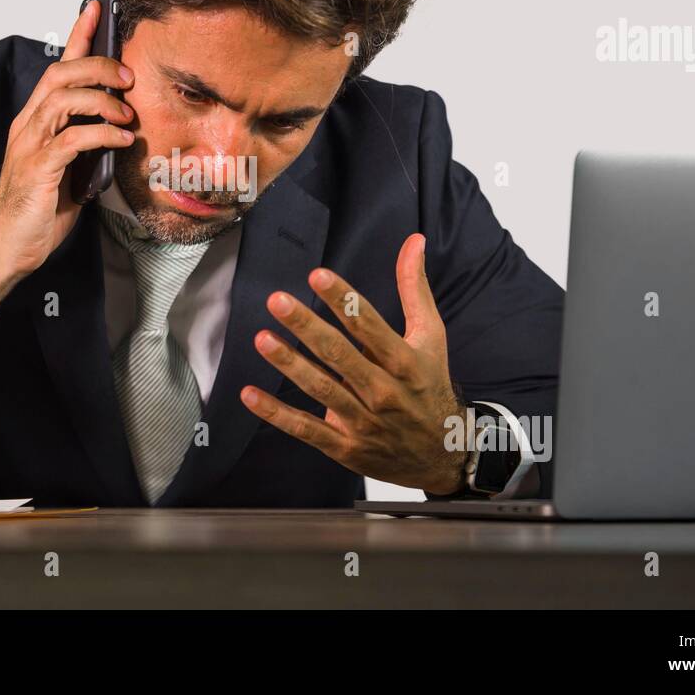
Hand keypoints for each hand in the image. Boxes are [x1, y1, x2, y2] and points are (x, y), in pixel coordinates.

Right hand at [0, 0, 136, 316]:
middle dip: (98, 65)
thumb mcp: (70, 171)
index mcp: (36, 121)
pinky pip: (72, 138)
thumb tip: (121, 131)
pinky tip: (122, 140)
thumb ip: (87, 146)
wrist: (8, 248)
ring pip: (63, 98)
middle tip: (128, 75)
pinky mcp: (38, 169)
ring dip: (101, 99)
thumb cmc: (38, 212)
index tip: (96, 9)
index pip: (58, 67)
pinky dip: (102, 134)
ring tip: (127, 114)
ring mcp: (30, 145)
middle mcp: (29, 125)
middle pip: (61, 73)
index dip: (78, 36)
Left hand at [240, 233, 469, 492]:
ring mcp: (363, 421)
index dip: (344, 300)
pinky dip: (277, 414)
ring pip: (321, 389)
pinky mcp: (346, 447)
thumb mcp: (431, 336)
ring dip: (289, 364)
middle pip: (340, 354)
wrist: (443, 455)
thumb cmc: (431, 385)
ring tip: (262, 338)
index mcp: (404, 361)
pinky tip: (250, 394)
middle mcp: (383, 390)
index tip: (318, 275)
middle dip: (307, 327)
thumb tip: (414, 240)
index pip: (369, 325)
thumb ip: (414, 288)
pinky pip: (306, 429)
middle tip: (277, 301)